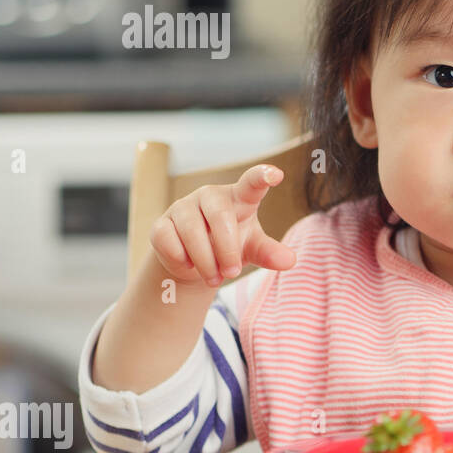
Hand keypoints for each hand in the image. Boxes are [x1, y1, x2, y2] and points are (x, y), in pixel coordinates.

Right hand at [149, 164, 296, 288]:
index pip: (252, 183)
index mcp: (239, 197)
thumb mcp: (253, 248)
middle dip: (227, 250)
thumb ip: (270, 252)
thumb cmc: (230, 245)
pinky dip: (182, 260)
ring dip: (205, 261)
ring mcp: (183, 206)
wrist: (194, 262)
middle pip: (220, 217)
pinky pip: (169, 241)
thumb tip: (290, 260)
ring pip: (191, 232)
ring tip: (215, 278)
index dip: (262, 176)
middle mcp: (210, 195)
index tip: (276, 174)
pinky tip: (189, 265)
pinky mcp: (162, 223)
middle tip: (232, 272)